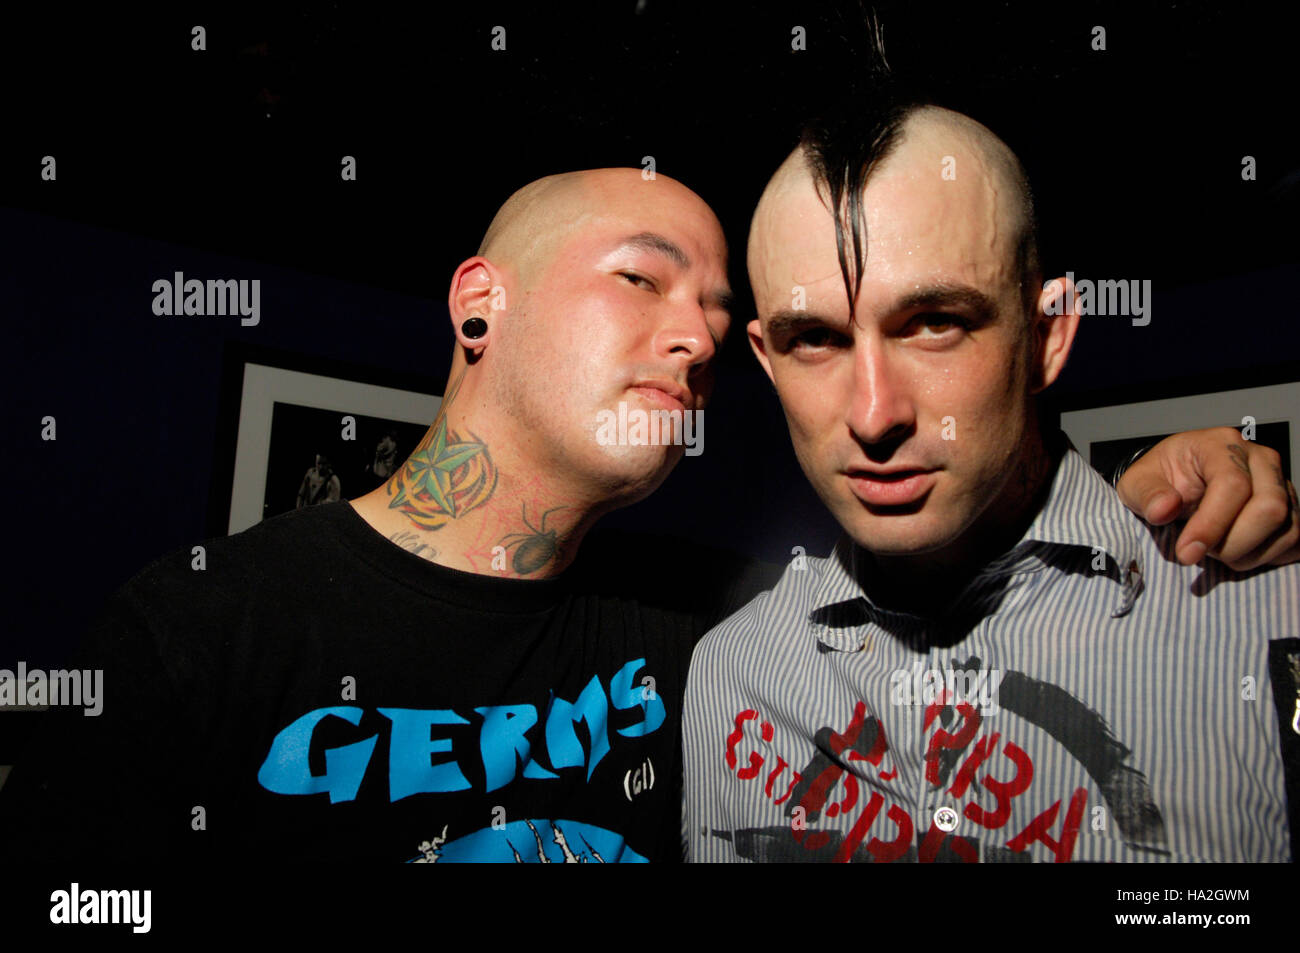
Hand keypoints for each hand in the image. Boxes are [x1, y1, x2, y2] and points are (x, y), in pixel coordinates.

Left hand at [1115, 427, 1298, 567]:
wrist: (1175, 482)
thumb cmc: (1159, 480)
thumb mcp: (1137, 483)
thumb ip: (1147, 495)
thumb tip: (1163, 509)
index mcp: (1220, 444)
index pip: (1232, 485)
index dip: (1211, 525)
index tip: (1186, 553)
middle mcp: (1260, 459)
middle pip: (1270, 508)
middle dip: (1232, 543)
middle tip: (1201, 551)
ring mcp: (1281, 483)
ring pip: (1286, 528)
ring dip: (1247, 554)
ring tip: (1215, 551)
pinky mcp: (1292, 508)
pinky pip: (1296, 541)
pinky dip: (1267, 557)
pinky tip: (1237, 554)